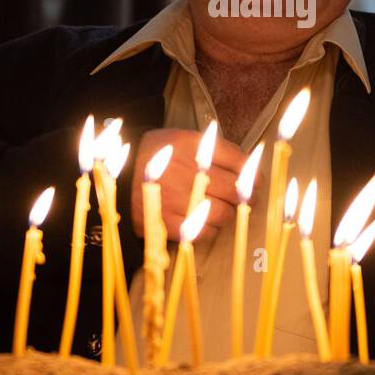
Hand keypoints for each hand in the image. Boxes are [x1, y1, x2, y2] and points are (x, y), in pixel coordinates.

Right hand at [130, 128, 247, 247]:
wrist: (118, 175)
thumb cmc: (158, 157)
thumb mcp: (183, 140)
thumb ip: (214, 150)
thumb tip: (250, 169)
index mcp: (192, 146)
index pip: (238, 161)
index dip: (253, 175)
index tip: (256, 182)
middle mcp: (186, 172)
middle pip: (235, 191)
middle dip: (246, 198)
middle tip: (246, 201)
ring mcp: (177, 200)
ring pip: (223, 215)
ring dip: (228, 215)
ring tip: (221, 211)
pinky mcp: (168, 224)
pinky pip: (204, 234)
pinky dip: (210, 230)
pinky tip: (204, 222)